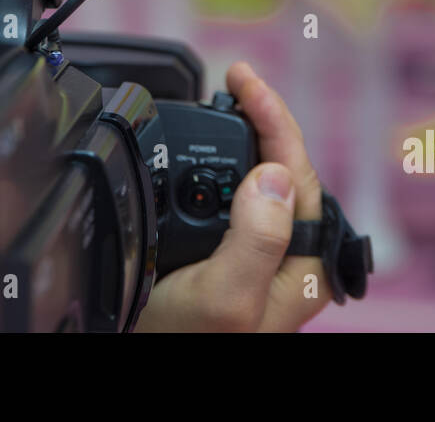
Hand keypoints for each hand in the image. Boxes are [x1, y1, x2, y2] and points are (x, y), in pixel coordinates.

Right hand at [135, 62, 329, 331]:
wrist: (136, 356)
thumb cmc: (185, 348)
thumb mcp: (224, 297)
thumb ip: (257, 238)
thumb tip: (276, 173)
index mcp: (299, 267)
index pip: (298, 171)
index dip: (274, 116)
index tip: (242, 77)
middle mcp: (285, 260)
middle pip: (286, 168)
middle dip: (263, 115)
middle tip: (233, 77)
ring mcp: (257, 260)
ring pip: (262, 180)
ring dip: (247, 135)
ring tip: (227, 100)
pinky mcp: (228, 259)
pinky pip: (236, 197)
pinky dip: (224, 164)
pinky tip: (211, 152)